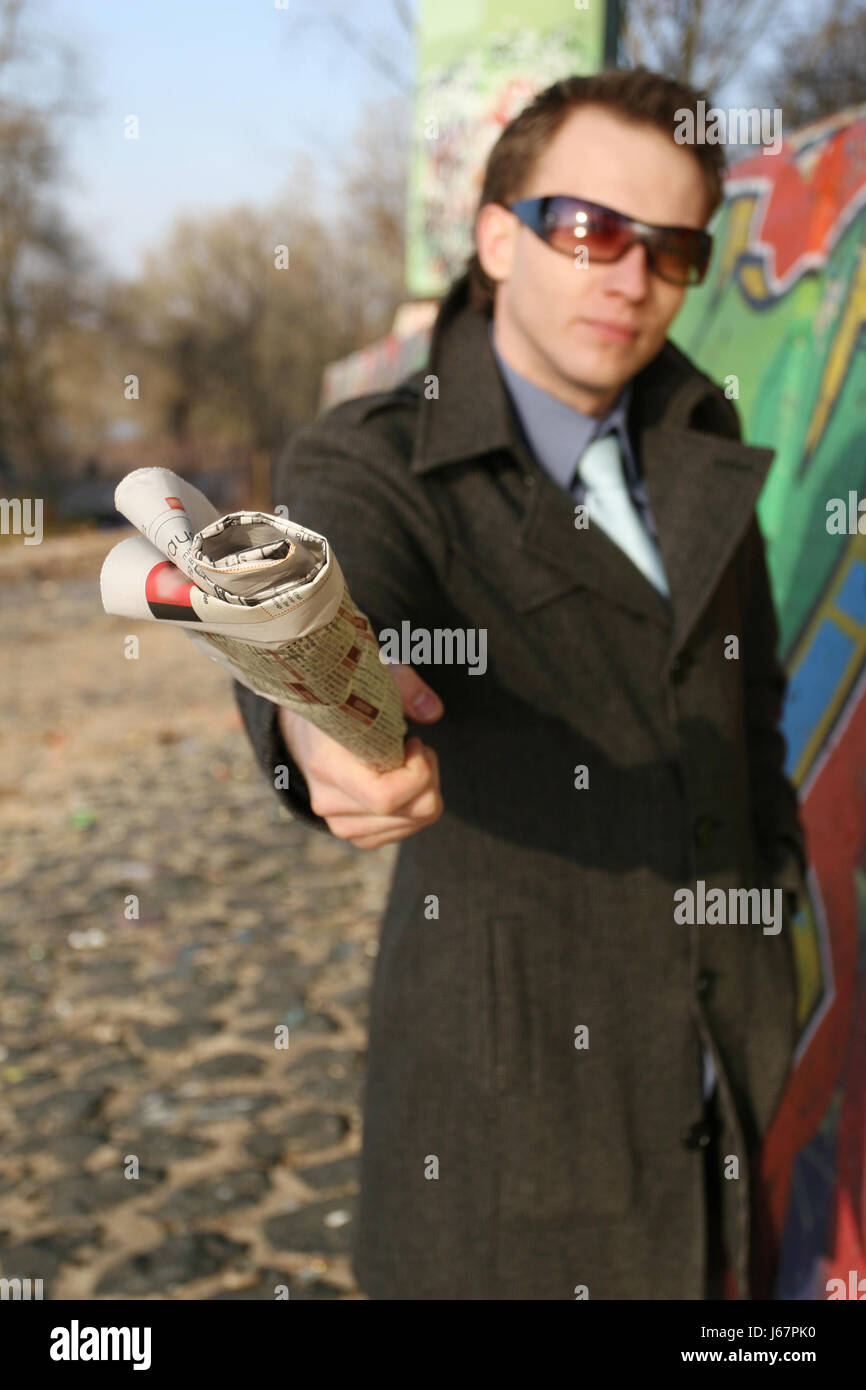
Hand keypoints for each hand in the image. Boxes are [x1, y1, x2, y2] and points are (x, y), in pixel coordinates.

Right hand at [277, 664, 443, 848]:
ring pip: (410, 826)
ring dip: (424, 793)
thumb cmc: (345, 699)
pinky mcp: (350, 831)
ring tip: (406, 762)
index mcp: (326, 762)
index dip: (418, 772)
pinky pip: (400, 835)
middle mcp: (326, 799)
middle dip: (430, 779)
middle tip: (417, 749)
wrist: (309, 728)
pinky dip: (414, 811)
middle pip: (408, 813)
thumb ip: (402, 685)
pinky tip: (402, 782)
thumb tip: (433, 711)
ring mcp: (336, 820)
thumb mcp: (369, 679)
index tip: (415, 743)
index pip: (385, 796)